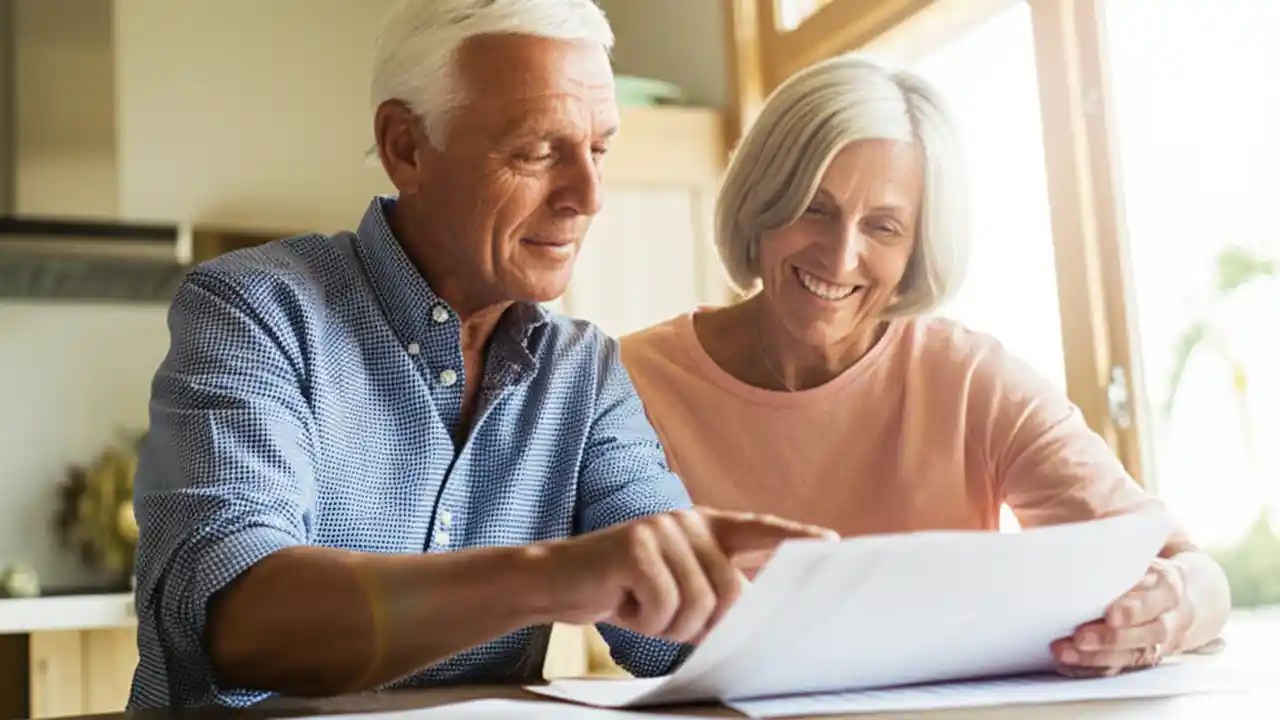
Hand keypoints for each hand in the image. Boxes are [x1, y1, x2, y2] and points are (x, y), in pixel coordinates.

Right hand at [539, 508, 836, 642]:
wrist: (559, 582)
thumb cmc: (627, 592)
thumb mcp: (678, 591)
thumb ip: (716, 591)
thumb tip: (756, 609)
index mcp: (705, 528)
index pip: (759, 530)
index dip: (796, 537)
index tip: (832, 544)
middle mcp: (689, 522)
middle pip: (732, 592)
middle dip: (704, 623)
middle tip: (666, 618)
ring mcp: (662, 529)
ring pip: (698, 605)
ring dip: (668, 625)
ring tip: (640, 606)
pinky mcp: (636, 545)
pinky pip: (665, 606)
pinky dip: (644, 620)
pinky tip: (622, 603)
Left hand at [1051, 558, 1192, 676]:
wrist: (1173, 597)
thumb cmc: (1144, 569)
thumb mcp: (1140, 554)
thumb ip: (1117, 551)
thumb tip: (1080, 527)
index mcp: (1169, 583)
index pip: (1159, 596)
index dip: (1136, 608)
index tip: (1111, 615)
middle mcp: (1171, 615)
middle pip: (1147, 631)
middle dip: (1112, 638)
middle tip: (1079, 637)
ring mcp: (1159, 640)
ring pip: (1134, 654)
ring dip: (1098, 656)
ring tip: (1065, 652)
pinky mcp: (1143, 657)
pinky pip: (1120, 668)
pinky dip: (1093, 668)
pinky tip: (1068, 662)